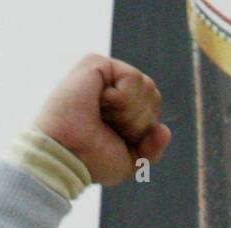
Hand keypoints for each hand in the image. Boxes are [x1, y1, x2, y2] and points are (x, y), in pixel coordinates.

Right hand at [33, 54, 171, 186]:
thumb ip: (151, 148)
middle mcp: (109, 85)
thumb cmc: (91, 161)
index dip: (144, 128)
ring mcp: (101, 72)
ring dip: (131, 113)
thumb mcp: (131, 161)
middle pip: (153, 93)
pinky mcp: (95, 63)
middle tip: (109, 127)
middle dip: (139, 121)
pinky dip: (124, 101)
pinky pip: (134, 78)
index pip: (153, 105)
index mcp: (117, 104)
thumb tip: (164, 129)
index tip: (116, 137)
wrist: (66, 157)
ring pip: (147, 86)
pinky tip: (100, 103)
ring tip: (102, 116)